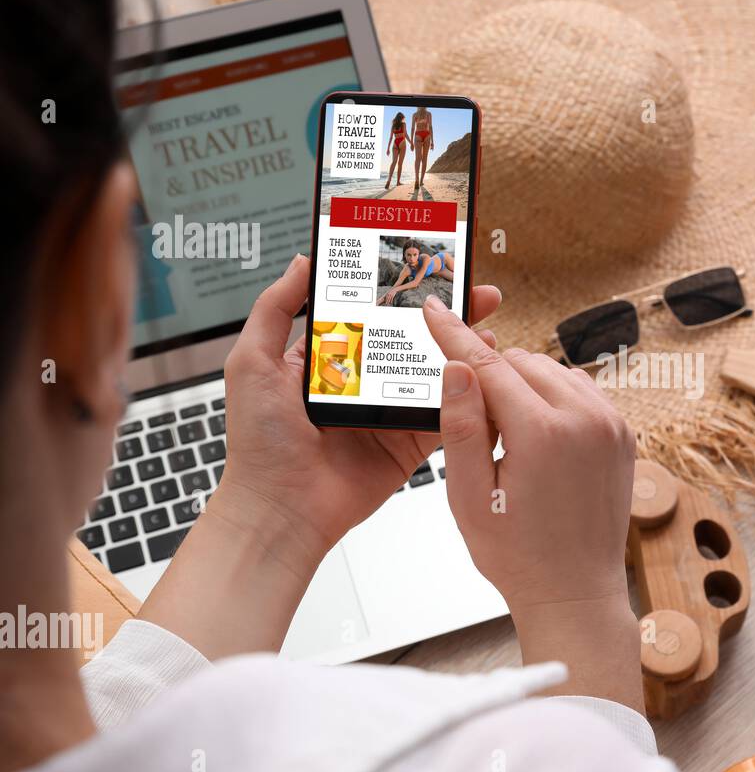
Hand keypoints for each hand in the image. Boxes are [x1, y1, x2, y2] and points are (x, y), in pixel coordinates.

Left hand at [214, 253, 500, 562]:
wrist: (281, 510)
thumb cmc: (259, 443)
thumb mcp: (252, 362)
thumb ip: (275, 309)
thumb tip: (301, 261)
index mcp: (326, 358)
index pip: (369, 312)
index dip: (398, 290)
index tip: (424, 268)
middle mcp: (361, 382)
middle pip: (411, 338)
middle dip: (446, 314)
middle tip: (475, 291)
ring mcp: (388, 412)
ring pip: (434, 372)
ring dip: (462, 349)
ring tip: (486, 327)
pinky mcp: (408, 443)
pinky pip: (443, 415)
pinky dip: (466, 396)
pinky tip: (484, 374)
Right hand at [422, 295, 641, 708]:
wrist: (575, 592)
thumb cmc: (518, 555)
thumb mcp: (467, 495)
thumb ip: (461, 426)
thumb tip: (457, 368)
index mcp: (542, 432)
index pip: (487, 364)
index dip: (455, 336)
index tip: (435, 310)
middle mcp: (585, 419)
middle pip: (521, 362)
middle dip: (490, 377)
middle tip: (474, 422)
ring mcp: (611, 424)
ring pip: (552, 372)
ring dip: (523, 386)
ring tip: (507, 438)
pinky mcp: (623, 434)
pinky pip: (580, 391)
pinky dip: (554, 398)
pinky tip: (538, 435)